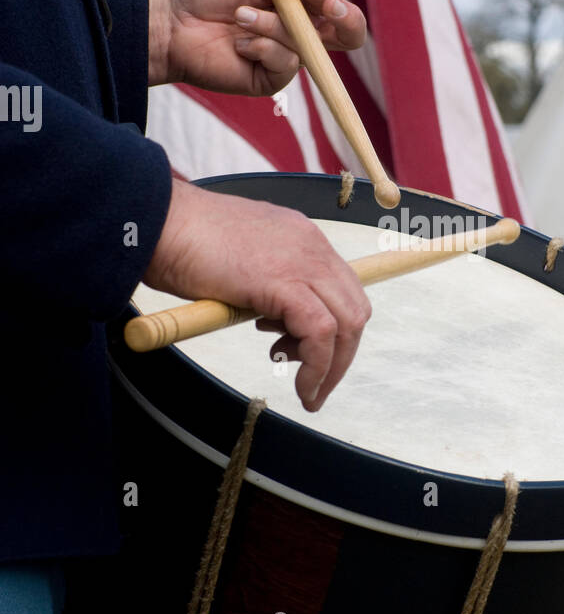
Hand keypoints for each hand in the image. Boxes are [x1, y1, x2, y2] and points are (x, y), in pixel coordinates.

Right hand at [144, 179, 370, 411]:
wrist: (158, 222)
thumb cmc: (183, 243)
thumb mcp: (241, 261)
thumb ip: (264, 283)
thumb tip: (271, 318)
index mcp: (303, 238)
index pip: (343, 290)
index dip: (336, 330)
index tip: (310, 355)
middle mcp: (312, 246)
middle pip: (354, 310)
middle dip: (341, 355)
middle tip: (315, 382)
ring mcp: (302, 262)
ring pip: (345, 324)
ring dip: (332, 368)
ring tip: (307, 391)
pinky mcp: (284, 282)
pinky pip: (320, 334)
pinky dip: (317, 367)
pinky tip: (301, 386)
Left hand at [147, 0, 366, 95]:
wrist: (172, 20)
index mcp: (298, 1)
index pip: (336, 1)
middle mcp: (300, 29)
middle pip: (349, 30)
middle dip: (337, 11)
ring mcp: (288, 55)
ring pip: (307, 41)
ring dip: (271, 23)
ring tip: (239, 16)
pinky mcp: (272, 77)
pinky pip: (286, 62)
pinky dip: (261, 46)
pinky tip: (238, 43)